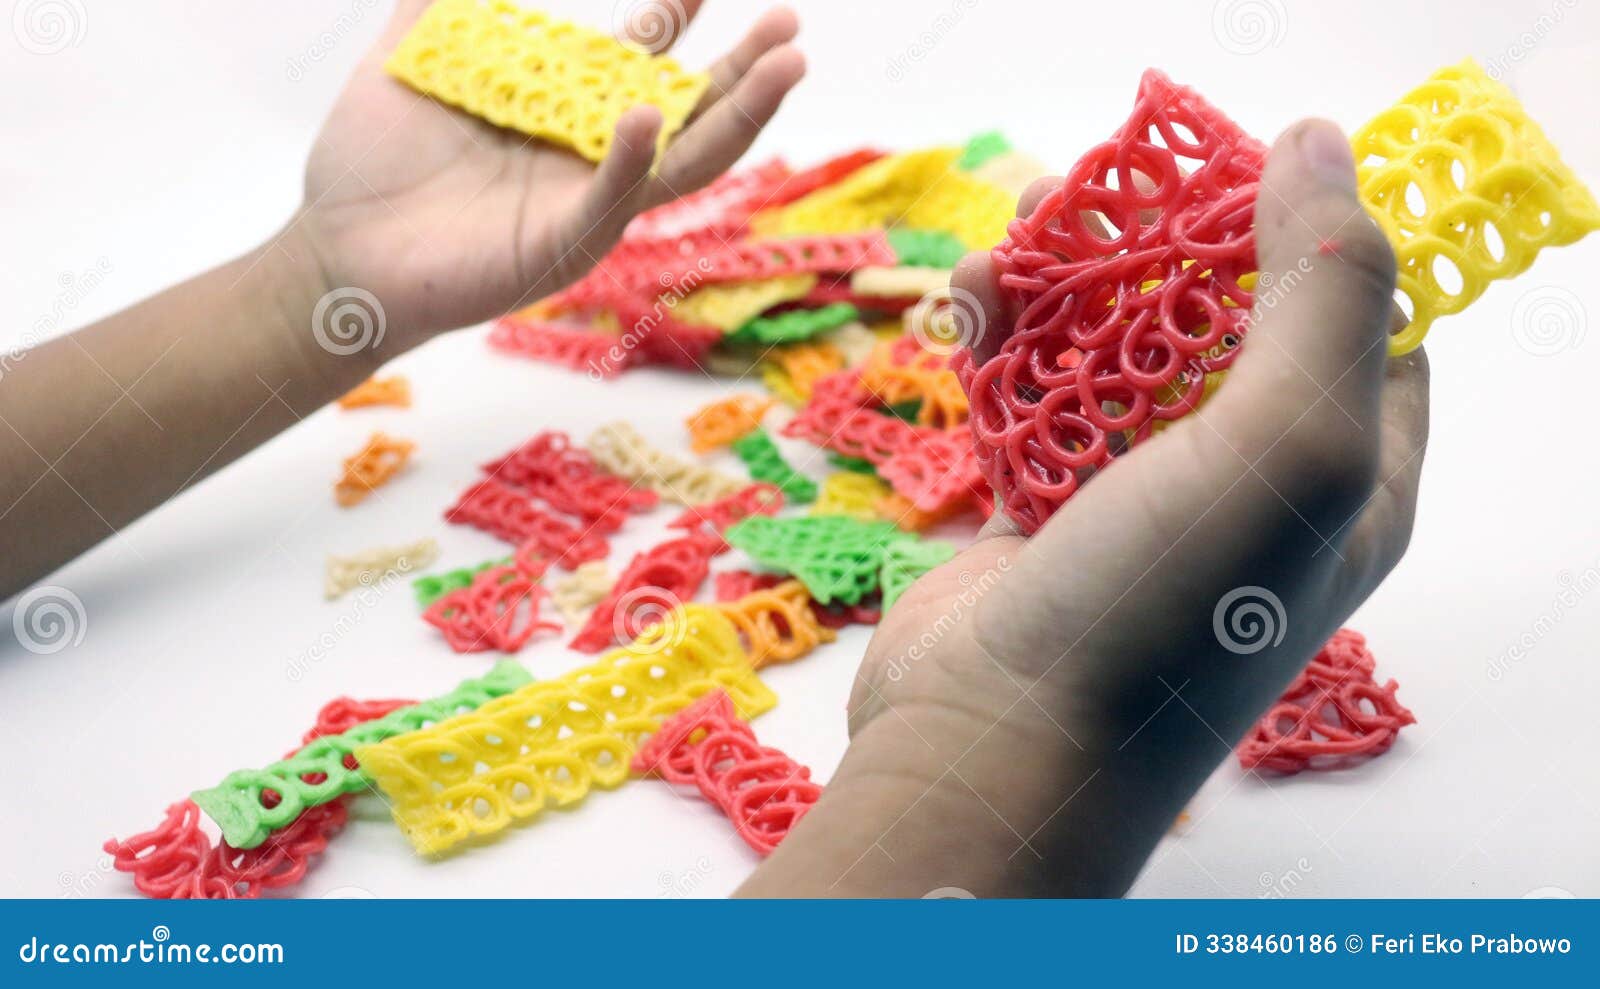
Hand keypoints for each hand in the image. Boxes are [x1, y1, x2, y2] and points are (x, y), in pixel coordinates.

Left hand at [295, 0, 804, 344]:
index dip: (674, 25)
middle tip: (791, 30)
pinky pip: (608, 203)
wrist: (333, 248)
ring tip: (782, 67)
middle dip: (747, 75)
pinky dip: (631, 161)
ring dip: (736, 116)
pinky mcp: (557, 247)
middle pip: (690, 117)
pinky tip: (648, 113)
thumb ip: (437, 11)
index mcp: (563, 117)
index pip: (639, 66)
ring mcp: (582, 207)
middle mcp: (587, 162)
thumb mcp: (408, 65)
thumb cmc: (371, 167)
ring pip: (681, 164)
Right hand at [743, 119, 1429, 897]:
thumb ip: (1322, 291)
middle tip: (1109, 186)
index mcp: (1346, 484)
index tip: (1241, 171)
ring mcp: (1143, 501)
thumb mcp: (1287, 449)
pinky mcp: (1044, 510)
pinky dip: (1004, 341)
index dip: (1318, 238)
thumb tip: (1322, 145)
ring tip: (1022, 224)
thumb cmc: (1160, 618)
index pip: (1368, 329)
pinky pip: (1033, 398)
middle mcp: (1251, 489)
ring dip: (1071, 280)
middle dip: (1170, 244)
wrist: (994, 750)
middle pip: (1226, 325)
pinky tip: (970, 299)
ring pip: (1118, 352)